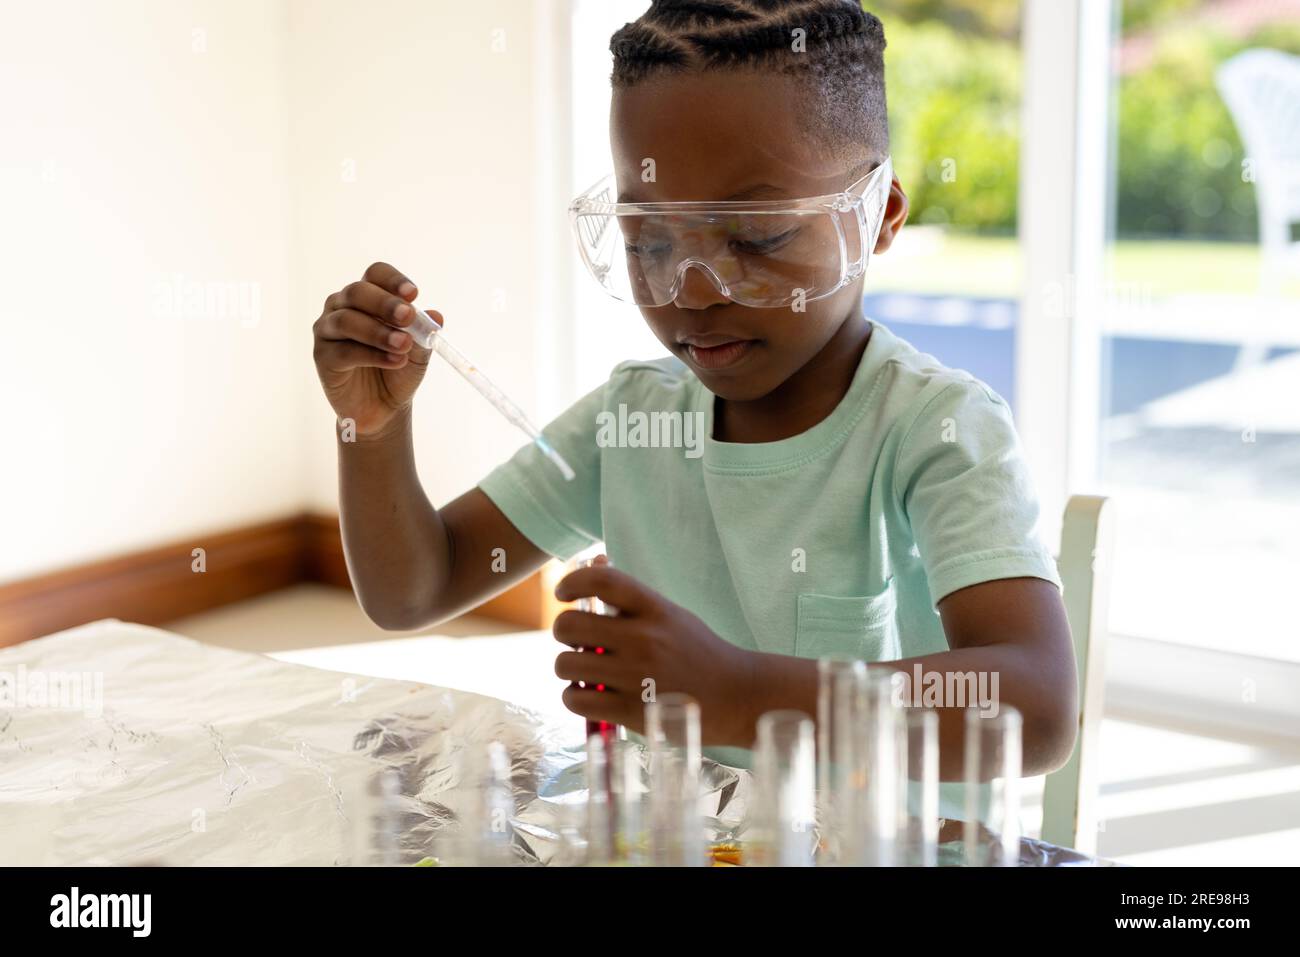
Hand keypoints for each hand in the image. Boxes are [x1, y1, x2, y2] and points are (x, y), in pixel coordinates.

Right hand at [313, 261, 438, 438]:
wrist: (384, 407)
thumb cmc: (398, 369)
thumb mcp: (418, 350)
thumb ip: (424, 332)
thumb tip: (436, 315)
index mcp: (367, 296)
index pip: (375, 275)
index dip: (393, 280)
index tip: (414, 294)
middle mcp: (342, 306)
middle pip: (357, 292)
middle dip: (385, 304)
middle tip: (408, 317)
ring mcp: (328, 330)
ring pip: (347, 320)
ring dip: (379, 332)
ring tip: (404, 345)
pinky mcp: (322, 356)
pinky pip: (344, 351)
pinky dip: (372, 355)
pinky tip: (394, 361)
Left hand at [552, 558, 758, 745]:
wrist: (738, 696)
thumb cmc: (699, 652)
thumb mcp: (671, 616)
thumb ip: (632, 597)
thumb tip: (592, 563)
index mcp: (656, 609)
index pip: (602, 581)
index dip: (572, 582)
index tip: (563, 593)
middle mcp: (645, 639)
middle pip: (570, 625)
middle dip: (564, 632)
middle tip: (576, 640)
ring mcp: (637, 676)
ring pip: (566, 664)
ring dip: (568, 668)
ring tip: (585, 671)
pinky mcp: (632, 711)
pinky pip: (576, 699)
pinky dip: (574, 697)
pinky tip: (590, 695)